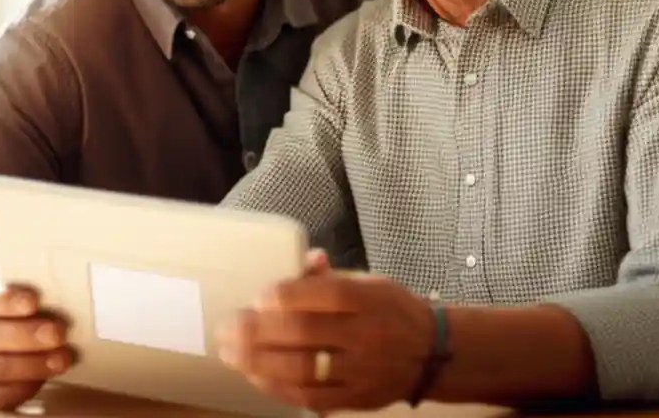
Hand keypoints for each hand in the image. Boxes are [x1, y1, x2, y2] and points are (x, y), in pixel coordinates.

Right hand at [0, 224, 75, 410]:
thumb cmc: (6, 303)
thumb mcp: (5, 276)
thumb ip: (0, 253)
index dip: (5, 300)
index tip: (33, 300)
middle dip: (25, 334)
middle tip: (58, 330)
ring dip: (30, 363)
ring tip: (62, 356)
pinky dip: (21, 387)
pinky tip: (43, 379)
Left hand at [218, 257, 433, 412]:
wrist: (431, 354)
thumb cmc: (391, 310)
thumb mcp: (369, 282)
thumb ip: (330, 277)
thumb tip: (303, 259)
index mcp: (368, 299)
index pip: (325, 295)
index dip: (286, 295)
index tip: (258, 296)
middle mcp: (365, 335)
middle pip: (304, 334)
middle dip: (258, 332)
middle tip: (227, 328)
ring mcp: (360, 371)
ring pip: (302, 369)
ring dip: (259, 362)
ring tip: (231, 353)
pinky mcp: (355, 398)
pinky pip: (309, 397)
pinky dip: (277, 387)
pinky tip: (255, 375)